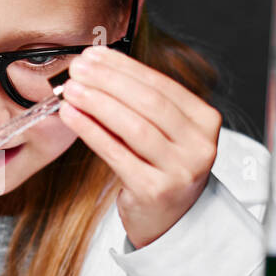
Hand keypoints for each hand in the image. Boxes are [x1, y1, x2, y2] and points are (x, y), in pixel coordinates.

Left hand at [58, 46, 221, 248]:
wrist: (171, 221)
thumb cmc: (161, 168)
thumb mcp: (164, 133)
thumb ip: (140, 104)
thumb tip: (95, 70)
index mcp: (204, 121)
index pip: (161, 85)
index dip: (124, 67)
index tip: (95, 54)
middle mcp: (199, 146)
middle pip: (148, 103)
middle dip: (108, 81)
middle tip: (78, 68)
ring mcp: (180, 171)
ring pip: (134, 127)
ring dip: (97, 103)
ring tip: (70, 89)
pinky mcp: (154, 191)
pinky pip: (117, 154)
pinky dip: (91, 131)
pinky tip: (72, 116)